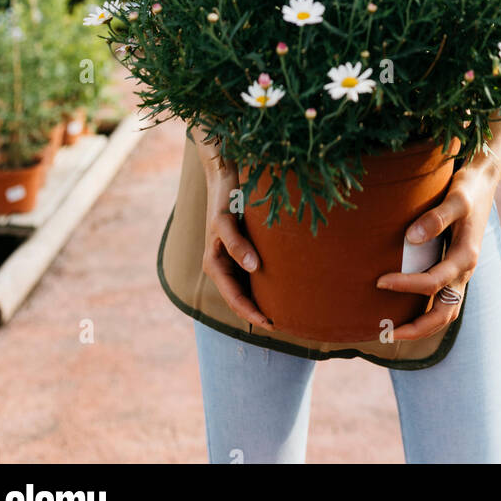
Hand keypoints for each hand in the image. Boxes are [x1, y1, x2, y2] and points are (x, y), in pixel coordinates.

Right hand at [202, 168, 273, 328]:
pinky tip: (282, 288)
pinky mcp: (241, 250)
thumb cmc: (224, 198)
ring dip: (262, 301)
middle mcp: (223, 265)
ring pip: (247, 288)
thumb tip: (253, 267)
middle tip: (284, 325)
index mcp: (214, 264)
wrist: (224, 175)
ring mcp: (232, 259)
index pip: (235, 298)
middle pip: (241, 298)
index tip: (271, 324)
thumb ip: (236, 244)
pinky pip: (253, 274)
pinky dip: (266, 284)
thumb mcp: (225, 221)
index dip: (251, 314)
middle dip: (258, 313)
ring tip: (286, 313)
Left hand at [375, 163, 496, 340]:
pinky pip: (443, 300)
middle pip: (444, 314)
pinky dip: (427, 312)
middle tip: (387, 334)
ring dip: (423, 326)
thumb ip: (436, 218)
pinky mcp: (456, 269)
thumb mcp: (455, 198)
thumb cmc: (468, 189)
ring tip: (394, 332)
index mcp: (465, 257)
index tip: (379, 281)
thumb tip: (411, 238)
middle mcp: (465, 271)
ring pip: (446, 312)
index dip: (405, 285)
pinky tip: (407, 310)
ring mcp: (461, 273)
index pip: (432, 283)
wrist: (483, 183)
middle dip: (417, 328)